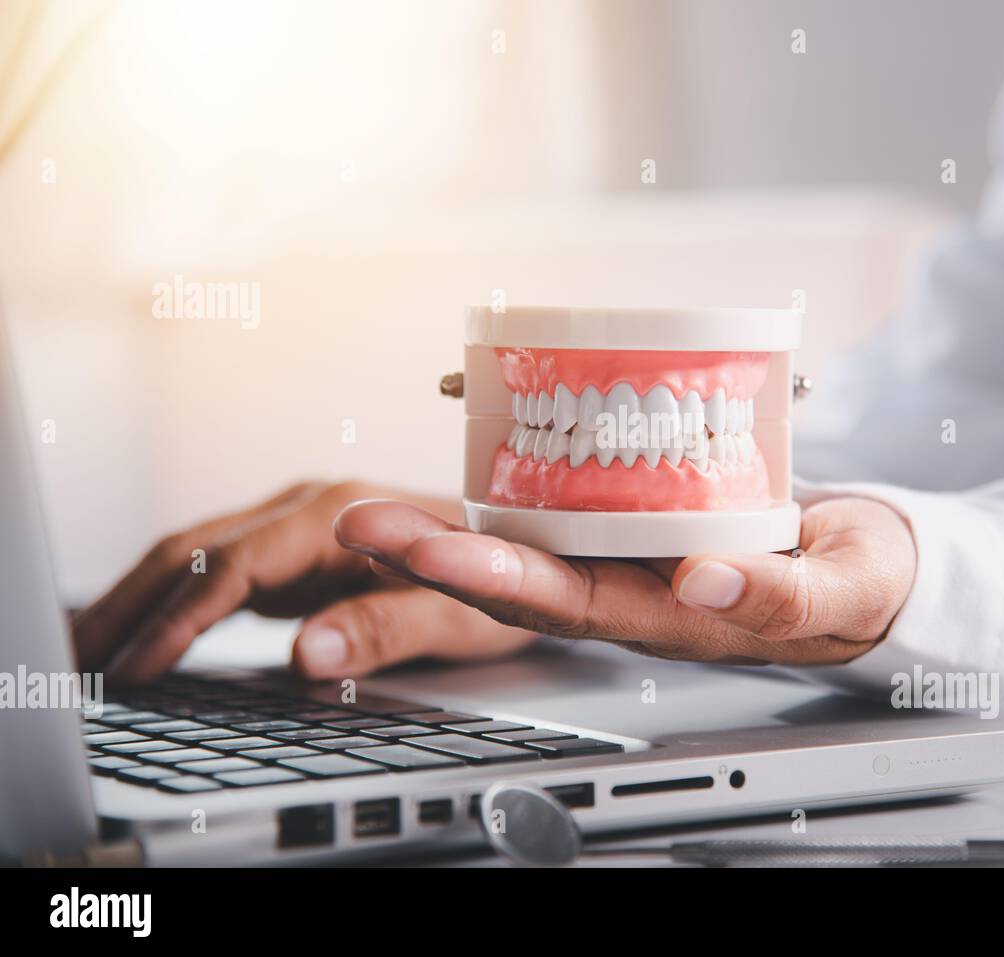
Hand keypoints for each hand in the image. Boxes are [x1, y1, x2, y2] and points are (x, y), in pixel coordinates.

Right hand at [74, 481, 536, 683]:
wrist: (532, 546)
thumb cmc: (501, 576)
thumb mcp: (458, 618)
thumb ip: (385, 629)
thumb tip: (305, 653)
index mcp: (338, 513)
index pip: (232, 566)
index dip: (178, 619)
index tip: (137, 668)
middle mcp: (309, 506)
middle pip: (193, 550)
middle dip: (127, 605)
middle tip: (78, 663)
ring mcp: (298, 521)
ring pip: (194, 553)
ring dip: (137, 600)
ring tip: (91, 652)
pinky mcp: (298, 545)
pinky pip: (218, 567)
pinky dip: (172, 599)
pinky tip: (150, 635)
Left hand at [335, 496, 916, 665]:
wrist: (865, 566)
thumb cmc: (857, 580)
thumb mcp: (841, 589)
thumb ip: (782, 594)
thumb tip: (707, 580)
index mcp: (673, 617)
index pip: (570, 605)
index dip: (497, 581)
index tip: (432, 553)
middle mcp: (632, 591)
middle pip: (519, 579)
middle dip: (435, 556)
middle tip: (360, 526)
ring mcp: (627, 557)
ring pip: (524, 545)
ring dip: (447, 529)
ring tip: (373, 508)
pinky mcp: (635, 518)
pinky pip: (560, 505)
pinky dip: (504, 486)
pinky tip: (456, 459)